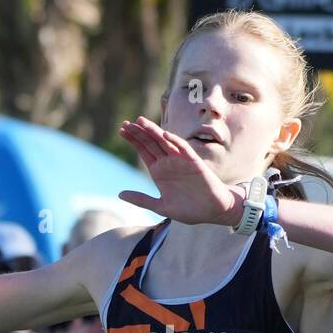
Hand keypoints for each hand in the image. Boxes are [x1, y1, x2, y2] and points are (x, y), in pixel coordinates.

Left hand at [117, 117, 241, 225]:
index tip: (121, 130)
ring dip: (154, 131)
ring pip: (165, 142)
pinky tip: (164, 134)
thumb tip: (120, 194)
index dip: (133, 140)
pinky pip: (184, 149)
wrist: (212, 211)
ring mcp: (181, 161)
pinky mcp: (194, 163)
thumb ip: (141, 200)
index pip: (144, 151)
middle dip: (139, 132)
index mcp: (159, 172)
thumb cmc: (189, 209)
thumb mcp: (161, 206)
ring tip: (140, 121)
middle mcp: (168, 163)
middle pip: (151, 143)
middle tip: (126, 123)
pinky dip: (175, 141)